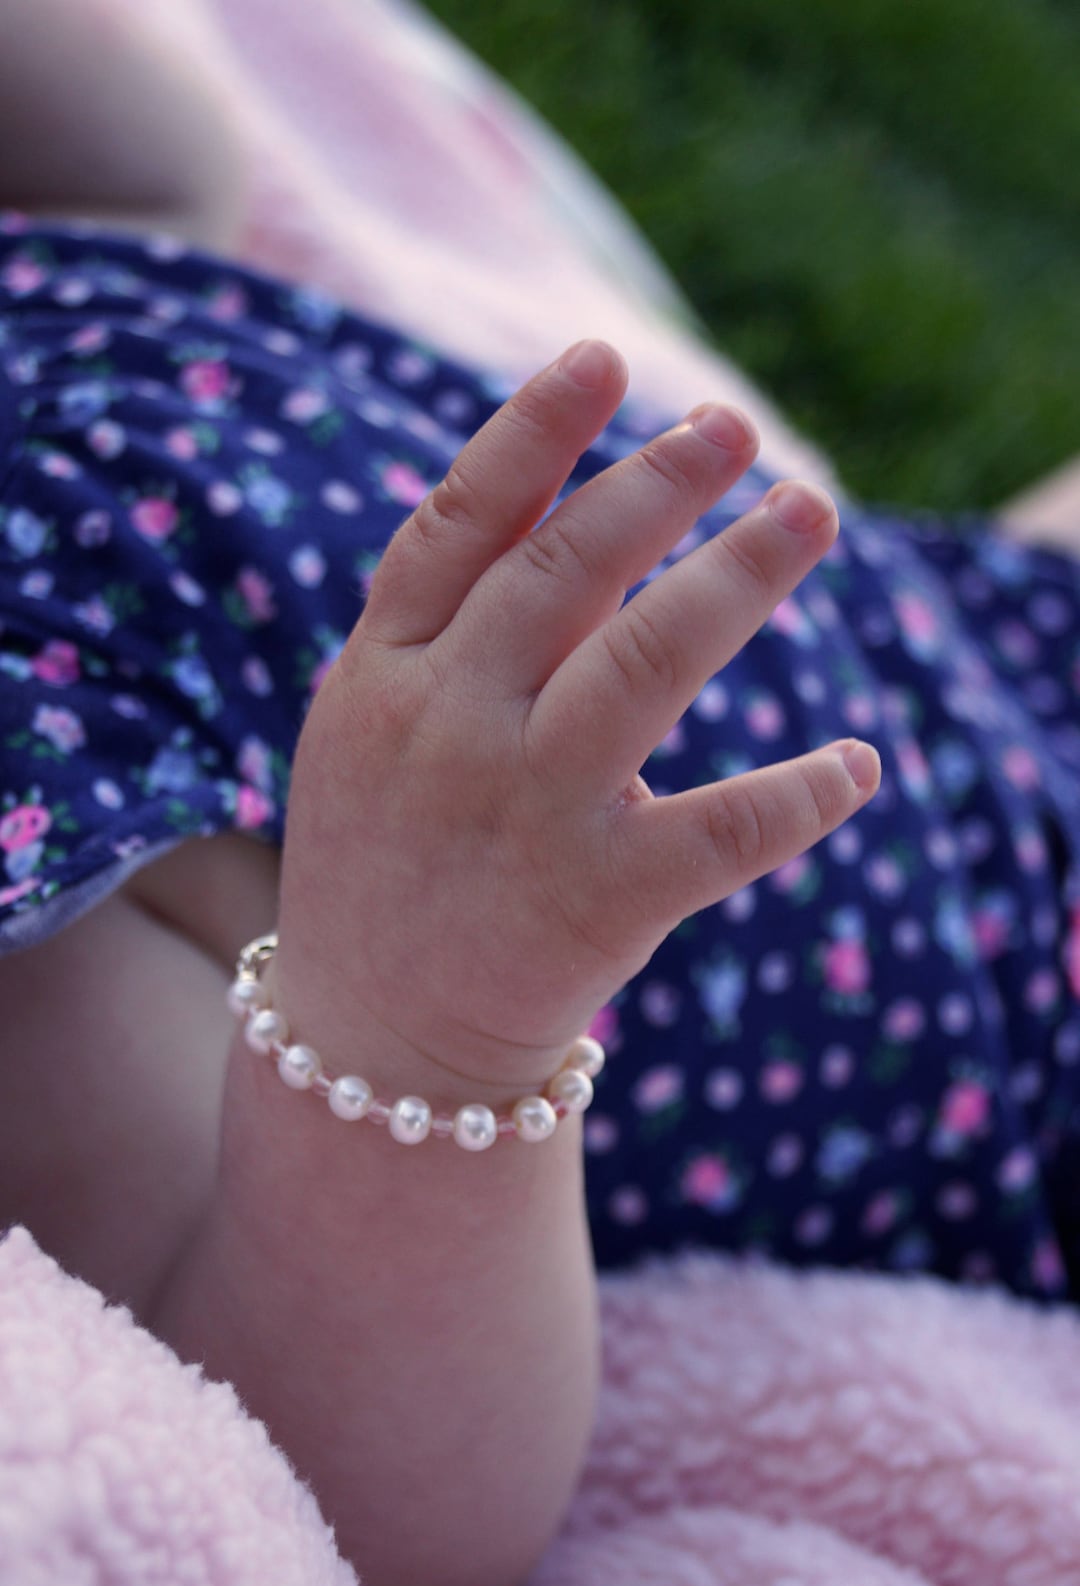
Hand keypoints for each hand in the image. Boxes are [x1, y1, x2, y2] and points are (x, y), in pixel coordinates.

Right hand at [270, 340, 880, 1105]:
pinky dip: (799, 796)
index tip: (606, 359)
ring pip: (647, 660)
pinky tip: (856, 765)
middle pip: (567, 568)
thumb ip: (457, 623)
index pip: (460, 524)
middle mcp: (448, 726)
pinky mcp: (595, 900)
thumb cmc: (388, 860)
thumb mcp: (376, 729)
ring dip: (739, 574)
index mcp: (384, 674)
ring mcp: (522, 810)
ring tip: (808, 509)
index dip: (533, 433)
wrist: (372, 1039)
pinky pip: (719, 832)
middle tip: (737, 428)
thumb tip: (573, 503)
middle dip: (661, 482)